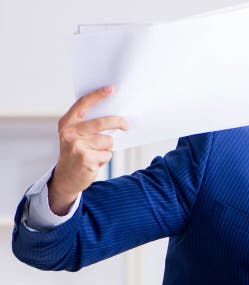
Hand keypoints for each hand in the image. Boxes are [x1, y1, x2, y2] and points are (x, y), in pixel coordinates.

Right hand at [48, 86, 127, 214]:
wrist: (66, 178)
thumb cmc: (76, 153)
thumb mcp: (76, 136)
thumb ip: (89, 126)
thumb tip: (115, 117)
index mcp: (67, 123)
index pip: (83, 104)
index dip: (97, 95)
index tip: (111, 89)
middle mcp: (69, 133)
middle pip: (101, 123)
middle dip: (117, 122)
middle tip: (126, 125)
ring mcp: (76, 146)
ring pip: (107, 141)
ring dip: (107, 148)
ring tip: (96, 153)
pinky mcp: (86, 158)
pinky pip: (107, 154)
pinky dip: (105, 158)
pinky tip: (95, 162)